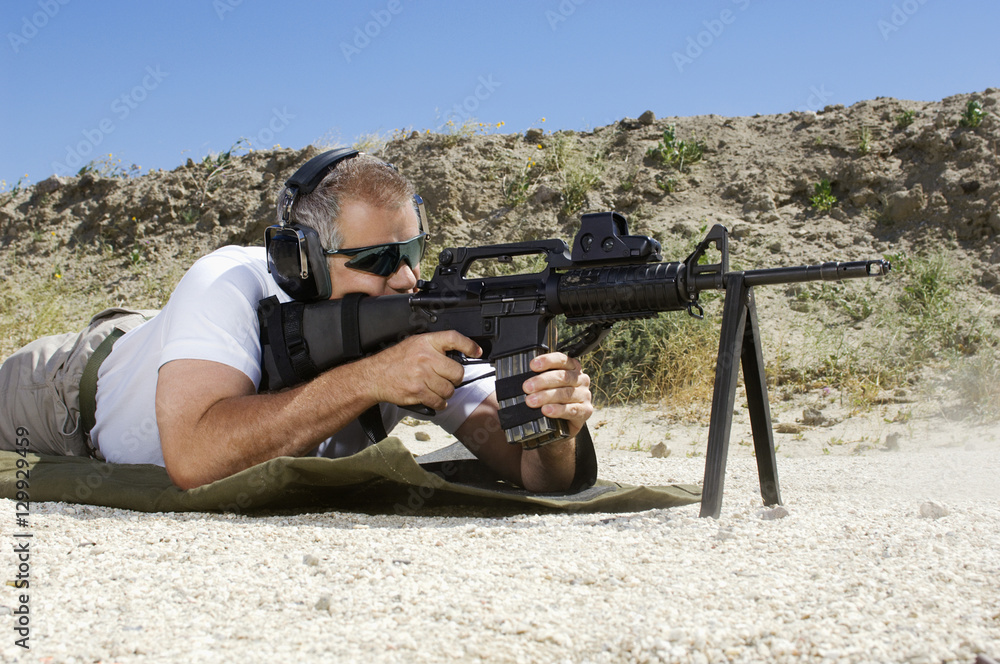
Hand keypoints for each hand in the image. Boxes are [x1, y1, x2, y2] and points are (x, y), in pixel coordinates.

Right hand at [366, 331, 481, 410]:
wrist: (375, 376)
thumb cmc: (394, 361)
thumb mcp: (414, 344)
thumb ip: (434, 347)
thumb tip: (457, 353)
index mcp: (426, 342)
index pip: (453, 338)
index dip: (469, 345)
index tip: (476, 352)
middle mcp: (425, 357)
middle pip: (457, 371)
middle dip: (454, 378)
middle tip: (446, 378)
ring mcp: (422, 375)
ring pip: (450, 389)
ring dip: (446, 392)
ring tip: (436, 388)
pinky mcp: (418, 392)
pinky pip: (439, 401)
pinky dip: (439, 403)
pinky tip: (433, 399)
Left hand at [521, 352, 592, 437]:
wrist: (559, 426)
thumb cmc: (550, 401)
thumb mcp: (543, 387)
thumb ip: (535, 379)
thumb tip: (516, 380)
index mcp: (571, 368)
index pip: (561, 359)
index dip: (547, 361)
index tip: (533, 365)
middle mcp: (580, 379)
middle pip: (562, 377)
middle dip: (542, 381)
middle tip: (526, 388)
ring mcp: (585, 395)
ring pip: (565, 393)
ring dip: (546, 396)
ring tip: (531, 401)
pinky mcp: (586, 411)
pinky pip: (572, 410)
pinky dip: (558, 410)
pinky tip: (547, 410)